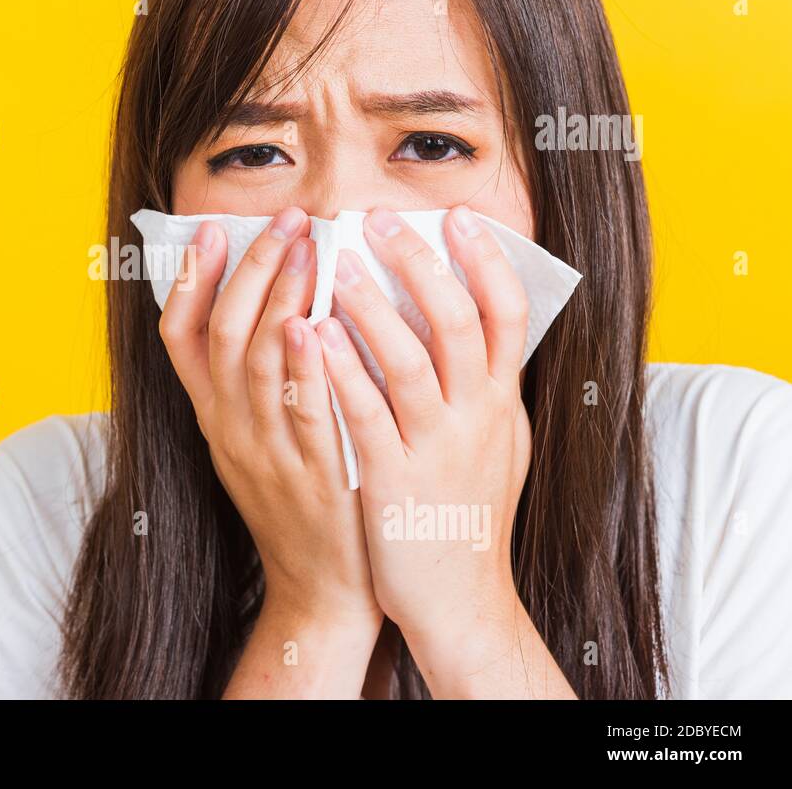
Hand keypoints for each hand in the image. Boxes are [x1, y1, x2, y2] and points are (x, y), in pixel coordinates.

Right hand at [158, 207, 383, 646]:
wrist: (320, 589)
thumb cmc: (296, 506)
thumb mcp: (254, 444)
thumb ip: (254, 384)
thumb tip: (275, 308)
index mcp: (212, 418)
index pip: (180, 338)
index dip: (191, 280)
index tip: (212, 230)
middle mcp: (230, 429)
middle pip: (224, 334)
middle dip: (251, 269)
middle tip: (286, 219)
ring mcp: (268, 451)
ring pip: (258, 360)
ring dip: (279, 297)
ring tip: (307, 246)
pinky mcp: (311, 473)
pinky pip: (302, 409)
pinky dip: (304, 363)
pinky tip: (317, 321)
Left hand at [316, 205, 530, 655]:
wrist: (460, 602)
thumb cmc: (468, 517)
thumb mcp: (498, 447)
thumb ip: (489, 389)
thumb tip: (483, 331)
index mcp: (503, 404)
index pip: (508, 316)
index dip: (485, 262)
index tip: (456, 218)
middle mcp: (478, 419)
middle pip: (459, 322)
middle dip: (420, 264)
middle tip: (382, 220)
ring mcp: (437, 449)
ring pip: (411, 362)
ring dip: (373, 307)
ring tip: (336, 262)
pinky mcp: (394, 479)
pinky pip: (366, 414)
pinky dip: (340, 370)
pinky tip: (312, 333)